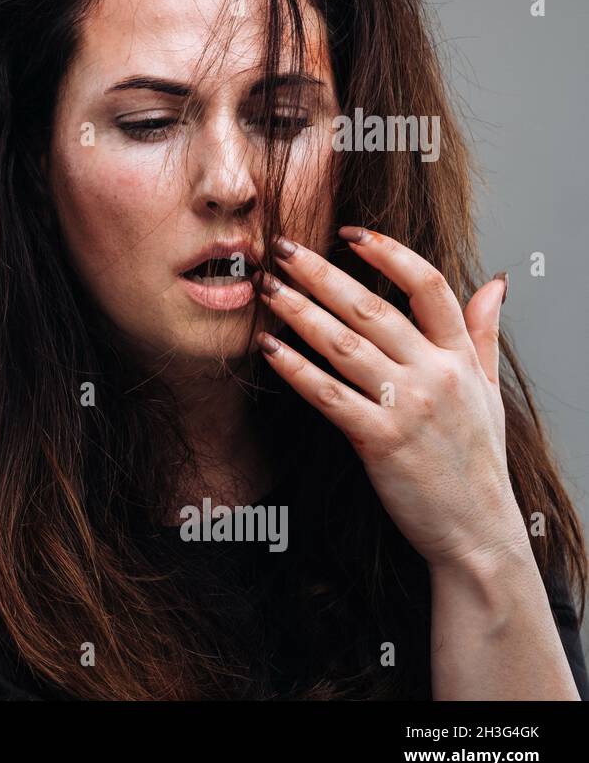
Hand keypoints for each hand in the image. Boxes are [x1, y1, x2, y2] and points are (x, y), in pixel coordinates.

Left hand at [253, 226, 528, 571]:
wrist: (476, 530)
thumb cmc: (476, 461)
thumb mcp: (489, 392)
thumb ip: (483, 335)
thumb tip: (496, 285)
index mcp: (460, 357)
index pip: (428, 286)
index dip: (388, 252)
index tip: (350, 232)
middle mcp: (436, 374)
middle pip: (372, 306)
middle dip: (320, 272)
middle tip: (281, 247)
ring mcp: (408, 406)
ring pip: (343, 344)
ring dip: (298, 312)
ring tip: (266, 288)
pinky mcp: (380, 440)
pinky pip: (329, 395)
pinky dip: (296, 369)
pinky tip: (269, 348)